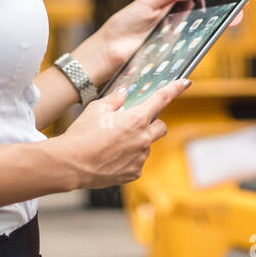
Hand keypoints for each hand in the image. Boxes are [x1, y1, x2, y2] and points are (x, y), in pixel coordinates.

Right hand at [52, 79, 191, 188]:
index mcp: (136, 119)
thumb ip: (115, 100)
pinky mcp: (133, 173)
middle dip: (152, 123)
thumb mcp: (96, 109)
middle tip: (134, 123)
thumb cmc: (82, 134)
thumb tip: (124, 95)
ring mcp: (140, 158)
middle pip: (161, 127)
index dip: (175, 89)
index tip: (185, 83)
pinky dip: (129, 158)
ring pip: (147, 145)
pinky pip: (137, 161)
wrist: (71, 164)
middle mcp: (143, 139)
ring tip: (113, 144)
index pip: (161, 99)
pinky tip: (111, 157)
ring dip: (138, 142)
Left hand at [86, 0, 245, 82]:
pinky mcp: (171, 54)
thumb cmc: (124, 25)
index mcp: (167, 8)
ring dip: (213, 26)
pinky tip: (210, 36)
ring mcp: (173, 40)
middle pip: (199, 17)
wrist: (109, 50)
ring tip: (227, 20)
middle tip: (232, 9)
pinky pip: (189, 48)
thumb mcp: (147, 3)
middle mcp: (172, 24)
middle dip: (217, 12)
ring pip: (197, 32)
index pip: (191, 0)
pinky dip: (200, 42)